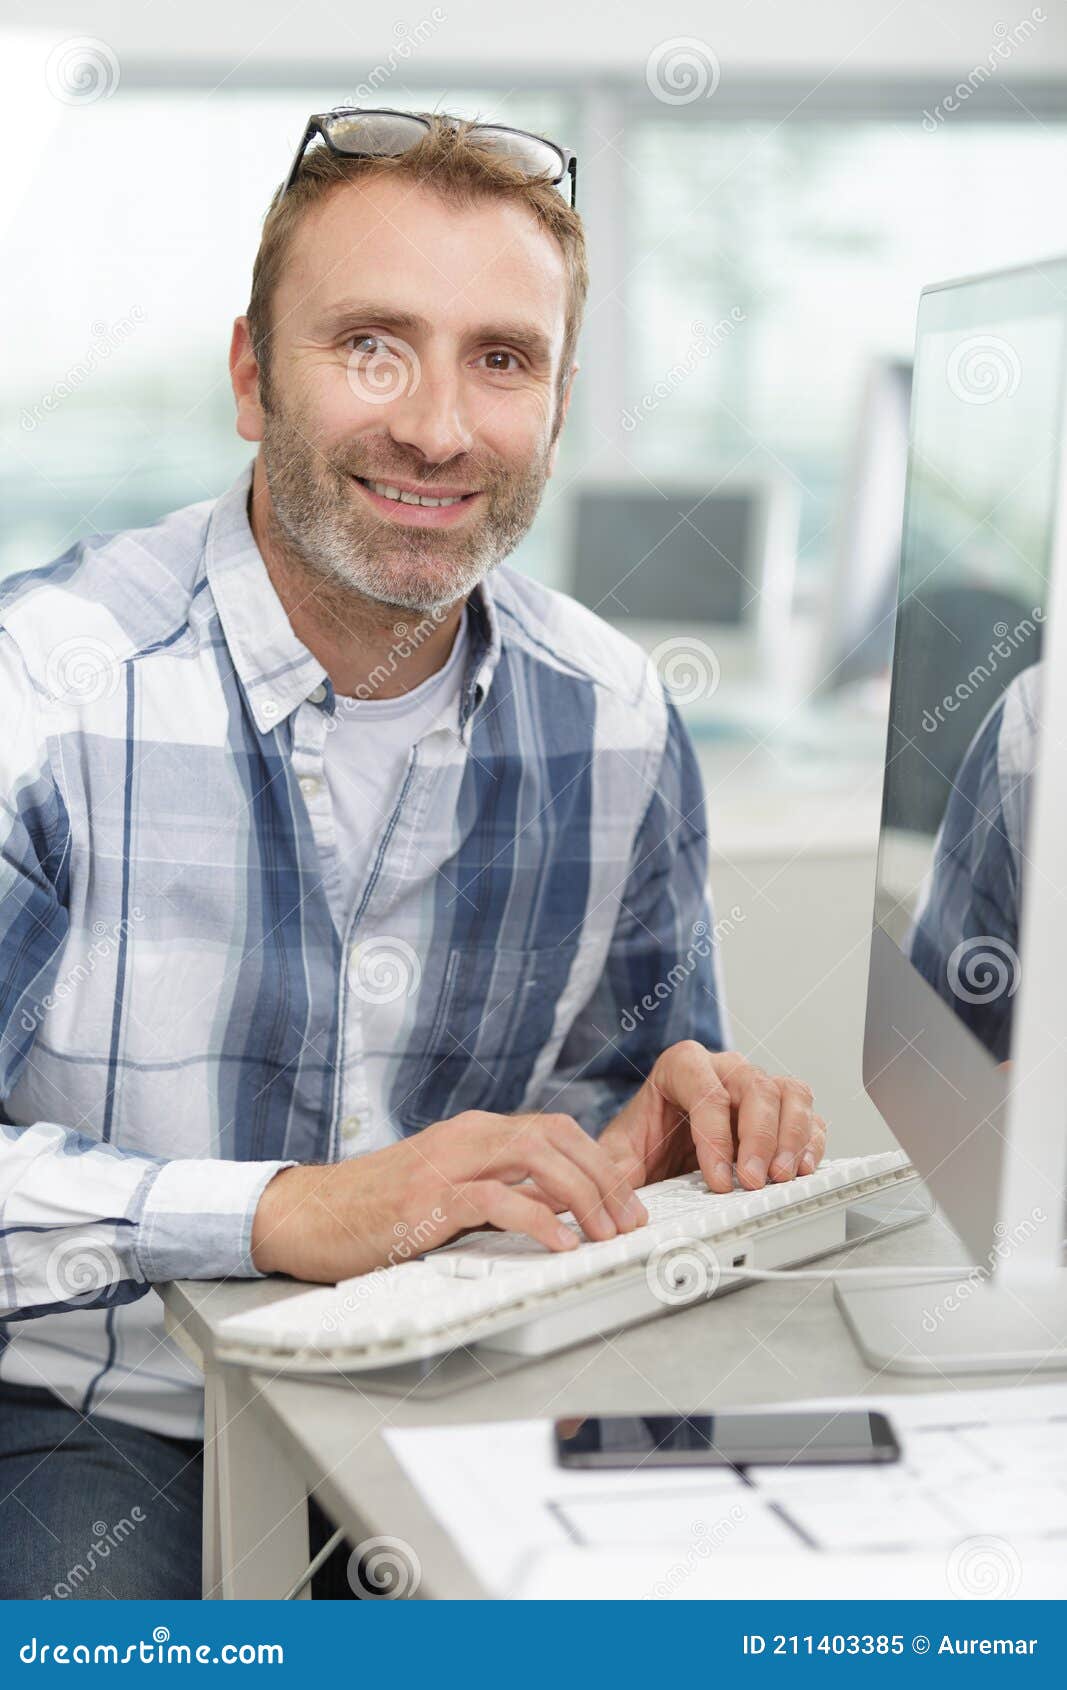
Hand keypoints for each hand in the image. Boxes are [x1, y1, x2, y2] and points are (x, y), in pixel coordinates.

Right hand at [251, 1109, 647, 1282]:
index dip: (600, 1162)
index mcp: (473, 1133)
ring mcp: (445, 1164)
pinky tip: (561, 1243)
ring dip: (584, 1195)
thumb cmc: (373, 1210)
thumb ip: (497, 1192)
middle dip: (605, 1178)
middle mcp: (465, 1138)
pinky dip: (537, 1219)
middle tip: (631, 1220)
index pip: (555, 1130)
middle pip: (556, 1136)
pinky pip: (495, 1199)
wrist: (305, 1215)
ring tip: (608, 1232)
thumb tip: (558, 1213)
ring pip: (535, 1157)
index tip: (629, 1200)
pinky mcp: (426, 1200)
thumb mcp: (446, 1192)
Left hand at [598, 1041, 826, 1195]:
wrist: (662, 1147)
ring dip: (791, 1137)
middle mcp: (724, 1068)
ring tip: (781, 1177)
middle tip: (753, 1181)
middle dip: (758, 1137)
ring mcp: (756, 1086)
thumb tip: (610, 1197)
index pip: (706, 1089)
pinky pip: (809, 1115)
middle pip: (755, 1086)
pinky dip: (811, 1142)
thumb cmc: (644, 1142)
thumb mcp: (619, 1154)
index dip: (715, 1136)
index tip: (718, 1180)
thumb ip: (613, 1170)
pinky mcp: (781, 1111)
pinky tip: (801, 1170)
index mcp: (682, 1065)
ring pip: (789, 1093)